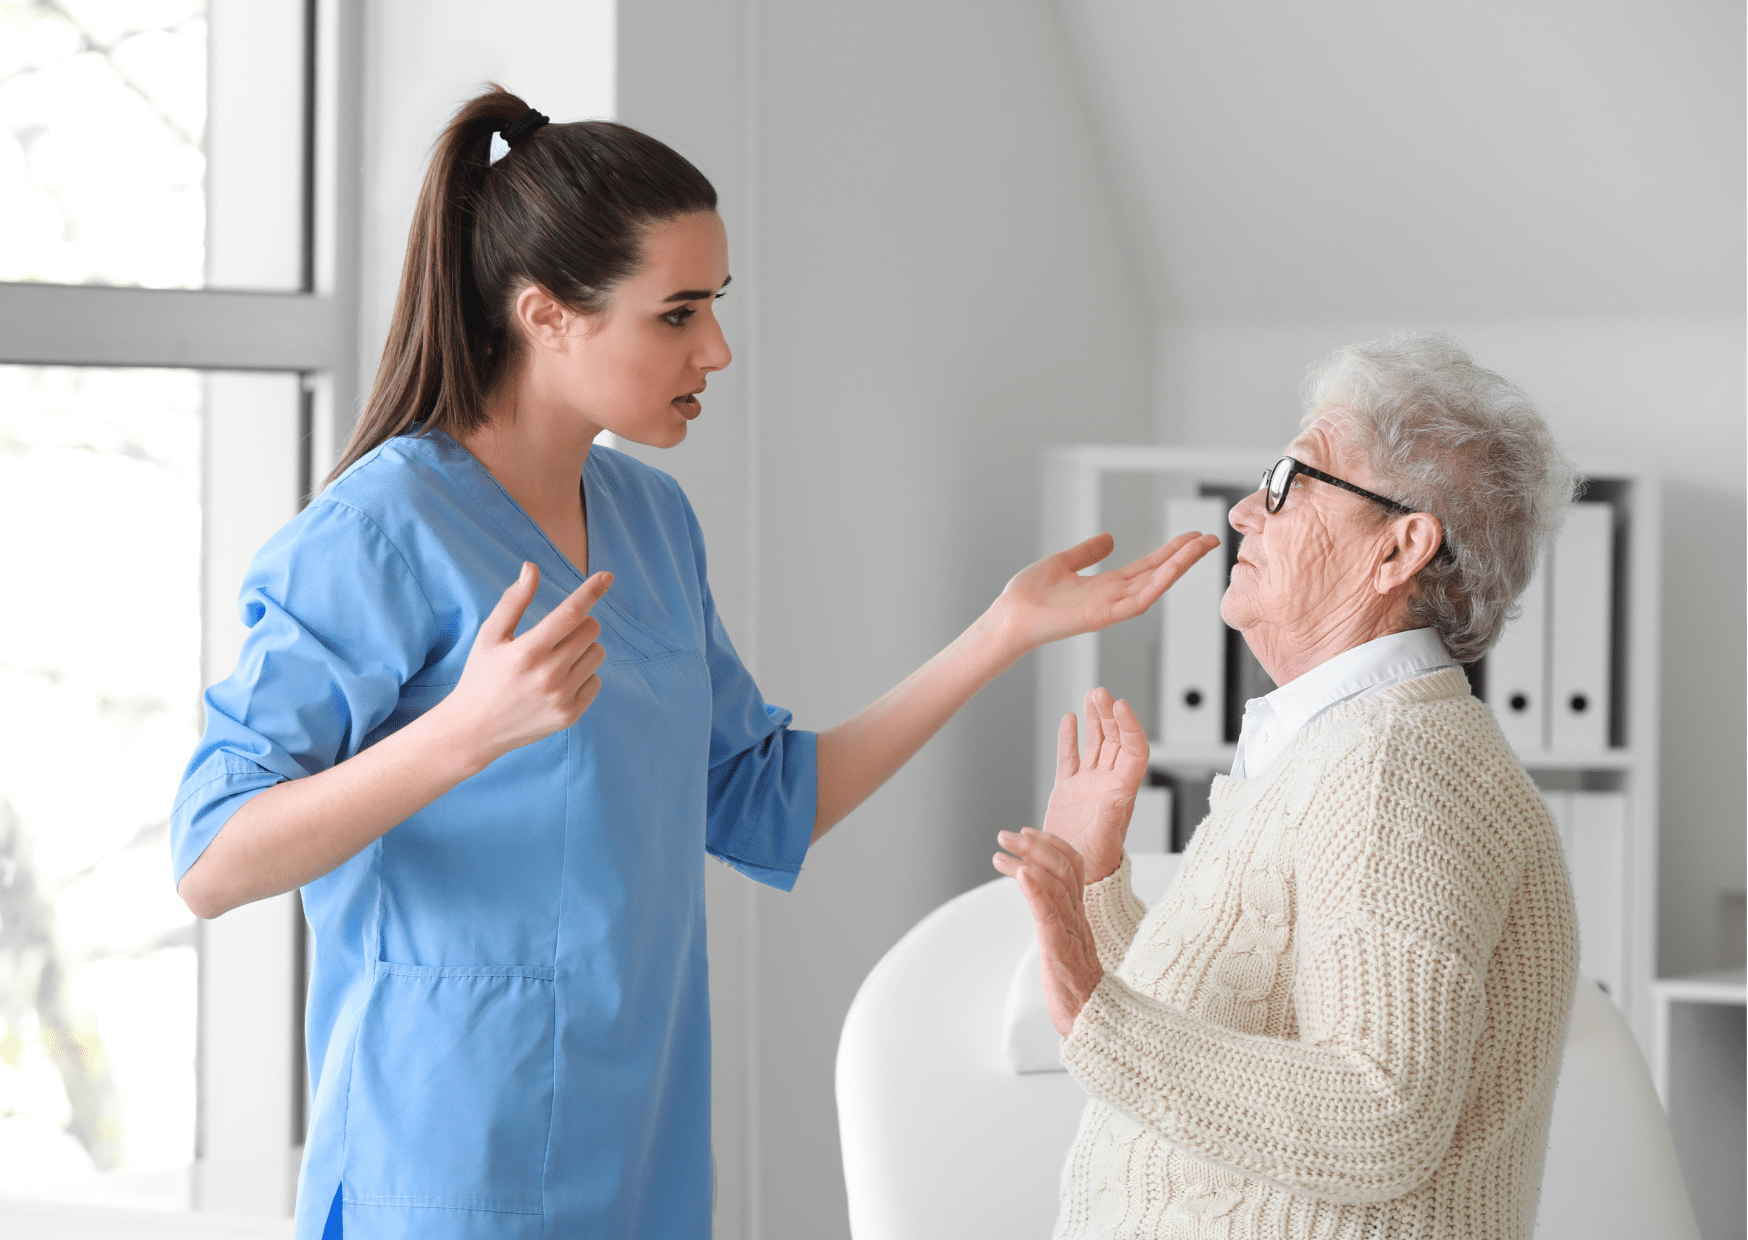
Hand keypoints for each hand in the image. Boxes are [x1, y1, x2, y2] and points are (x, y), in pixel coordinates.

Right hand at [439, 562, 611, 764]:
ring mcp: (561, 698)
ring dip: (583, 648)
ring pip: (597, 654)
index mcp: (527, 652)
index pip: (570, 613)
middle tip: (557, 634)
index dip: (591, 591)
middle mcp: (548, 675)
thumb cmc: (482, 676)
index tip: (607, 576)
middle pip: (589, 630)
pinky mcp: (570, 715)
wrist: (475, 729)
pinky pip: (596, 681)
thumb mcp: (490, 636)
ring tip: (556, 658)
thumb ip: (513, 601)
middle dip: (579, 623)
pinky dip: (583, 675)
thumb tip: (532, 568)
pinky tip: (558, 682)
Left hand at [992, 530, 1220, 651]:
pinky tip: (1174, 568)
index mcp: (1104, 586)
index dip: (1170, 552)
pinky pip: (1137, 601)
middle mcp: (1113, 598)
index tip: (1191, 537)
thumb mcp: (1062, 563)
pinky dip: (1157, 585)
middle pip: (1157, 575)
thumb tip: (1108, 538)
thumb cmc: (1026, 596)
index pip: (1146, 567)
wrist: (1008, 617)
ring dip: (1179, 566)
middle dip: (1185, 558)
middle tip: (1210, 539)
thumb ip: (1087, 552)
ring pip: (1154, 586)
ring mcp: (1110, 609)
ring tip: (1202, 546)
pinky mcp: (1102, 617)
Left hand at [993, 829, 1103, 1038]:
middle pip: (1064, 868)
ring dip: (1027, 861)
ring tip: (1002, 851)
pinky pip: (1050, 915)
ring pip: (1056, 884)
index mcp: (1078, 915)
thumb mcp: (1064, 945)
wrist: (1095, 1022)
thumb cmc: (1077, 989)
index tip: (1028, 832)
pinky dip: (1035, 891)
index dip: (1052, 844)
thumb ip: (1056, 923)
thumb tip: (1038, 907)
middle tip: (1007, 835)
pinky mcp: (1061, 950)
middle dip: (1034, 845)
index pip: (1073, 867)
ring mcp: (1070, 932)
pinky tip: (1021, 873)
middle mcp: (1077, 918)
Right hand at [1043, 689, 1148, 882]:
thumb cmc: (1096, 863)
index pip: (1132, 750)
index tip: (1119, 705)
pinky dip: (1069, 738)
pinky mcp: (1068, 790)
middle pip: (1115, 740)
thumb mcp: (1105, 841)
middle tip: (1101, 693)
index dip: (1129, 726)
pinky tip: (1069, 720)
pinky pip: (1070, 758)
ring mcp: (1088, 785)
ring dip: (1094, 719)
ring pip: (1095, 743)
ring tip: (1091, 696)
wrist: (1075, 876)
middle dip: (1109, 715)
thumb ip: (1112, 817)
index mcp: (1122, 791)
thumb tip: (1120, 794)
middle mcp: (1107, 783)